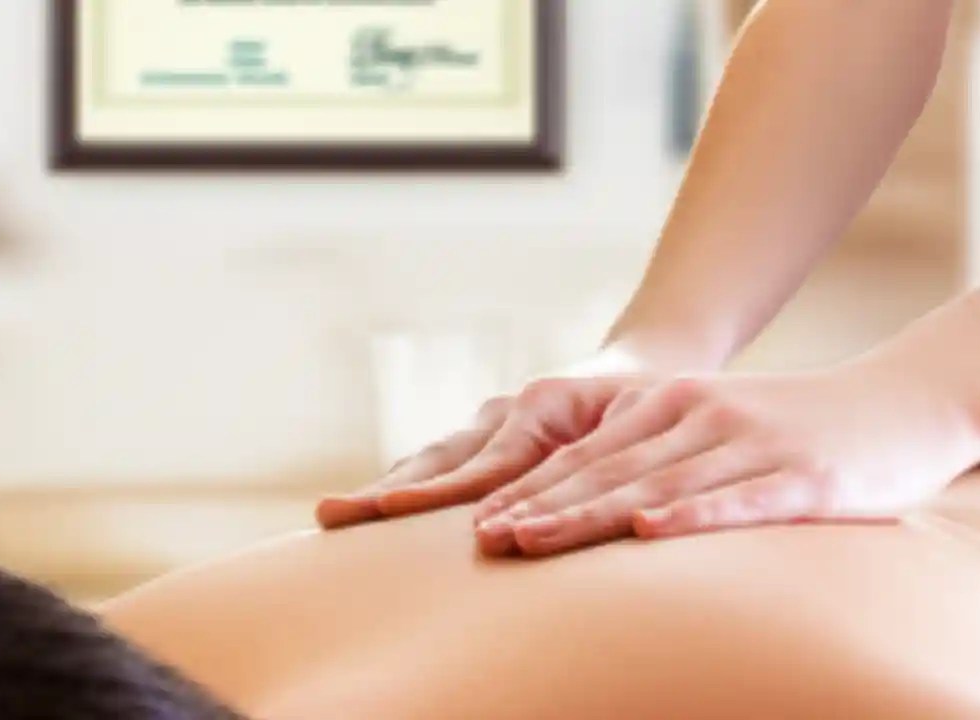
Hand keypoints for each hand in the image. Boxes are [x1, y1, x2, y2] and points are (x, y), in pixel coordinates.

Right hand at [315, 350, 657, 528]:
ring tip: (331, 517)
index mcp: (544, 405)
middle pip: (439, 459)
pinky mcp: (485, 442)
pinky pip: (440, 468)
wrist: (644, 368)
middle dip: (386, 492)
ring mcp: (489, 427)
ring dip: (385, 492)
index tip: (392, 507)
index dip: (443, 491)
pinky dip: (406, 490)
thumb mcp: (644, 425)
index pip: (490, 461)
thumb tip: (622, 508)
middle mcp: (506, 415)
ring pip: (431, 461)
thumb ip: (617, 462)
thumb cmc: (648, 404)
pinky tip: (370, 516)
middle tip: (331, 515)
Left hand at [474, 359, 979, 555]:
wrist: (906, 403)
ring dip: (586, 514)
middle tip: (482, 540)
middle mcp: (703, 416)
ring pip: (654, 485)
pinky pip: (735, 501)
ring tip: (530, 540)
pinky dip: (688, 516)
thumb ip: (665, 454)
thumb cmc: (804, 429)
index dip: (532, 488)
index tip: (478, 524)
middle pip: (606, 469)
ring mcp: (752, 444)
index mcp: (676, 404)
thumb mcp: (723, 427)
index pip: (589, 454)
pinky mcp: (802, 477)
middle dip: (538, 505)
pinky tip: (647, 532)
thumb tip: (602, 500)